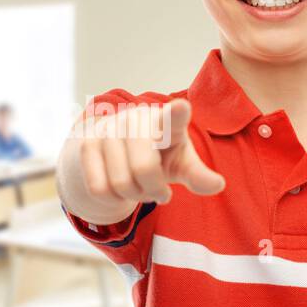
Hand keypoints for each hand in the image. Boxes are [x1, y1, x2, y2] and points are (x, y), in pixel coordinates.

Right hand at [62, 98, 224, 223]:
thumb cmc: (159, 154)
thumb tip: (219, 185)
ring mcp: (109, 129)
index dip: (177, 114)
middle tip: (160, 192)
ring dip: (133, 196)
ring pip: (120, 183)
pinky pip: (98, 188)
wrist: (119, 149)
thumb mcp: (181, 163)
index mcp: (167, 121)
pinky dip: (112, 198)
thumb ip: (197, 175)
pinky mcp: (87, 143)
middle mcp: (136, 118)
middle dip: (153, 190)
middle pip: (144, 170)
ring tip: (139, 187)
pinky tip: (119, 188)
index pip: (173, 117)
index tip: (182, 108)